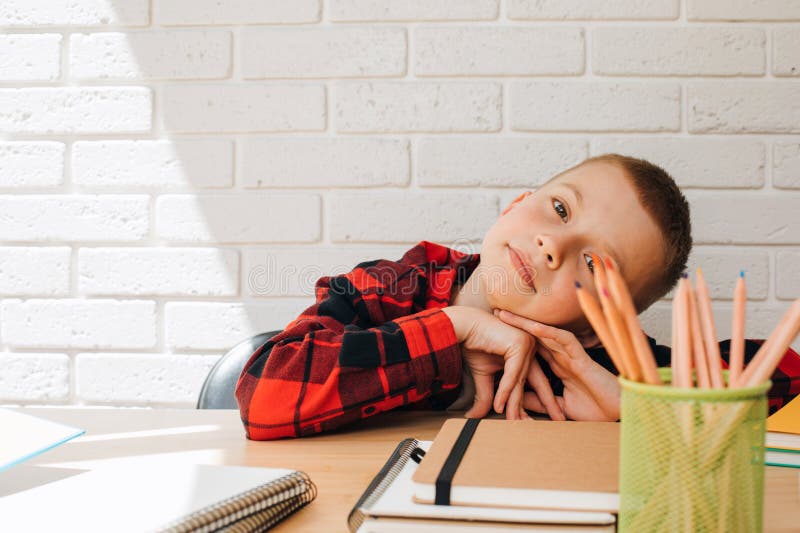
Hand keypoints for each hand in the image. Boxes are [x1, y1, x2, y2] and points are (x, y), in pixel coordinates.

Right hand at [442, 306, 561, 420]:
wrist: (462, 326)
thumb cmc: (474, 346)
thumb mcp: (484, 376)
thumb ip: (487, 395)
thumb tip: (476, 417)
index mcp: (527, 354)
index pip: (535, 381)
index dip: (540, 402)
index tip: (539, 421)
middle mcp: (531, 348)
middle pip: (537, 382)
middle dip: (545, 405)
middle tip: (556, 423)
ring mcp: (528, 344)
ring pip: (522, 381)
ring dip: (516, 405)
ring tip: (517, 424)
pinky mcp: (519, 344)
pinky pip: (512, 374)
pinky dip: (504, 391)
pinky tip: (498, 407)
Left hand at [495, 309, 620, 421]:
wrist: (621, 414)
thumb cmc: (596, 409)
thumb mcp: (559, 406)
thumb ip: (540, 400)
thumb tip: (516, 396)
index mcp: (559, 367)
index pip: (533, 348)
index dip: (516, 339)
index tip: (495, 331)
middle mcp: (563, 357)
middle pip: (536, 336)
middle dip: (516, 324)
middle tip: (494, 312)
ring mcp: (573, 356)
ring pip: (546, 333)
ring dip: (525, 323)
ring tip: (505, 314)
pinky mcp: (583, 359)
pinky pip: (564, 341)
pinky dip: (549, 334)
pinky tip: (533, 328)